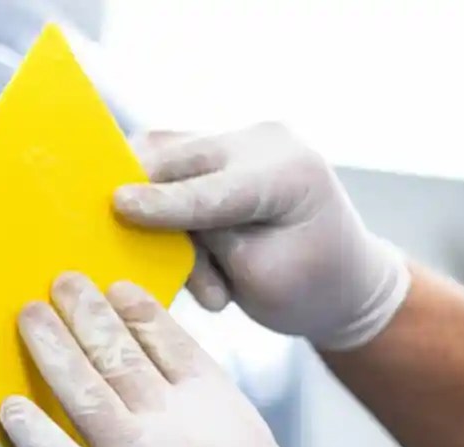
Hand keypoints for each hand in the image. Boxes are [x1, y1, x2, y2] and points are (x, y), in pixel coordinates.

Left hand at [0, 272, 330, 446]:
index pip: (176, 346)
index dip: (141, 312)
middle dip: (87, 310)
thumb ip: (224, 428)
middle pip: (123, 353)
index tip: (117, 288)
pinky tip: (8, 406)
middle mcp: (183, 429)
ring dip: (52, 346)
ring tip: (30, 316)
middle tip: (61, 283)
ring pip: (86, 388)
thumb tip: (188, 402)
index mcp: (226, 415)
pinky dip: (28, 427)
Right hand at [113, 123, 409, 349]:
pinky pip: (170, 170)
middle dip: (144, 203)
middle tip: (133, 253)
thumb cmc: (311, 288)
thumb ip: (203, 240)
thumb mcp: (260, 278)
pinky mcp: (219, 152)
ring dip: (158, 213)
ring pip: (164, 159)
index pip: (211, 189)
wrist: (347, 281)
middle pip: (175, 158)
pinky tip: (192, 250)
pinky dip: (164, 207)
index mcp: (290, 172)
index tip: (116, 206)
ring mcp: (241, 141)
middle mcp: (264, 141)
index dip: (161, 200)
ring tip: (205, 276)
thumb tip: (138, 215)